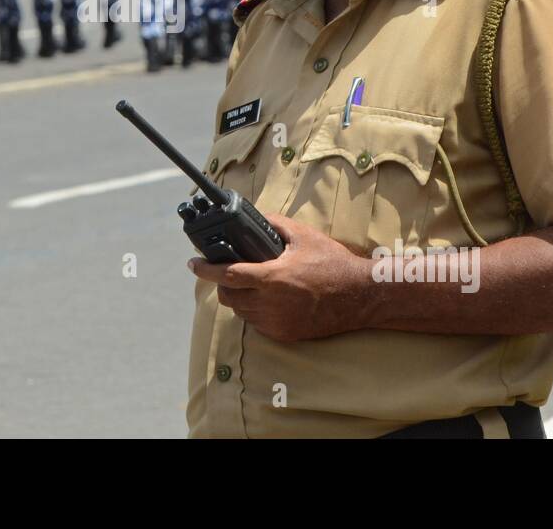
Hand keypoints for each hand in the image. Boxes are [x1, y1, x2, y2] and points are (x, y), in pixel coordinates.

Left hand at [188, 215, 376, 342]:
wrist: (359, 297)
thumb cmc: (332, 263)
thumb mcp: (303, 236)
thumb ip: (274, 225)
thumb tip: (253, 217)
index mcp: (272, 278)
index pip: (226, 275)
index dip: (205, 270)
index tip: (192, 263)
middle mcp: (270, 304)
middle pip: (228, 297)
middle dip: (224, 284)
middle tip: (230, 272)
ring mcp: (276, 322)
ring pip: (242, 312)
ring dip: (240, 298)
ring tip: (253, 284)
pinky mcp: (284, 335)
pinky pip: (258, 324)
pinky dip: (256, 312)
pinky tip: (268, 300)